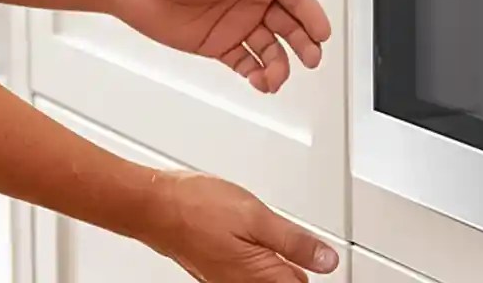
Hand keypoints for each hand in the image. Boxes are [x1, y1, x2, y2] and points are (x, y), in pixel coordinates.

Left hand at [114, 0, 331, 93]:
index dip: (311, 15)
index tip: (322, 32)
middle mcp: (251, 0)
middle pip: (289, 26)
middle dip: (303, 43)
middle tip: (311, 58)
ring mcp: (236, 24)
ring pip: (269, 49)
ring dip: (278, 64)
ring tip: (277, 77)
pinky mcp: (219, 44)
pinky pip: (245, 62)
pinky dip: (257, 73)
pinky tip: (260, 80)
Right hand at [144, 171, 339, 282]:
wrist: (155, 206)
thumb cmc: (198, 207)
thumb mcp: (258, 217)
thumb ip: (295, 242)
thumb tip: (326, 260)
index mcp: (259, 277)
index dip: (316, 271)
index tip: (326, 259)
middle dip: (301, 268)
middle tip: (313, 247)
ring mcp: (226, 281)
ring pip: (268, 281)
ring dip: (280, 265)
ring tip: (288, 242)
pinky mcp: (216, 273)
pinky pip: (249, 275)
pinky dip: (261, 262)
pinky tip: (260, 243)